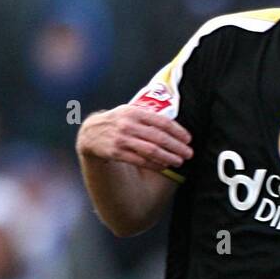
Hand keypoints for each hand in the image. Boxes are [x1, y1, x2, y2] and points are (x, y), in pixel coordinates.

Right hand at [76, 104, 192, 172]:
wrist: (90, 133)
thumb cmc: (117, 122)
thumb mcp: (130, 113)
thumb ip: (149, 117)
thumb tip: (175, 127)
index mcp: (134, 112)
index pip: (161, 121)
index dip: (178, 131)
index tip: (188, 139)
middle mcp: (128, 124)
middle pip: (159, 137)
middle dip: (177, 147)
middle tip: (189, 153)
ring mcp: (121, 139)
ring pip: (151, 150)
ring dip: (168, 157)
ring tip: (179, 162)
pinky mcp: (116, 153)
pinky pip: (140, 160)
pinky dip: (154, 164)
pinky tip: (164, 166)